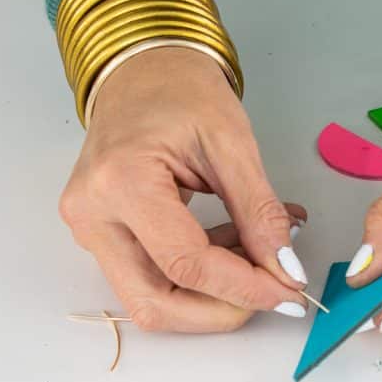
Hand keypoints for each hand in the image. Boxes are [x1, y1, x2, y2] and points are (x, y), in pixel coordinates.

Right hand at [59, 48, 309, 331]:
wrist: (141, 70)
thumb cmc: (179, 91)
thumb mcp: (232, 144)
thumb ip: (260, 213)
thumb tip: (286, 271)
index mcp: (121, 182)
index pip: (186, 264)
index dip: (244, 287)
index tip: (290, 291)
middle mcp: (93, 215)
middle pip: (155, 303)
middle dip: (221, 311)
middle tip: (273, 291)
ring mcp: (91, 230)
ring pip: (150, 301)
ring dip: (211, 297)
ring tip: (256, 255)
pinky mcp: (101, 237)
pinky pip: (151, 280)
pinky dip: (199, 279)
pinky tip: (234, 247)